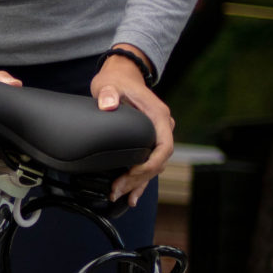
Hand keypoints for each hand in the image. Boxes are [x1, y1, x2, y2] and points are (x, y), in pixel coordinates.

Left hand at [94, 51, 173, 204]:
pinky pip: (148, 164)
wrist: (122, 75)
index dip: (150, 164)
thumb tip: (108, 105)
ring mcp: (156, 135)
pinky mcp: (148, 141)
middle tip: (117, 190)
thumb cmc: (117, 80)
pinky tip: (131, 196)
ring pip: (153, 166)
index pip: (164, 146)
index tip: (132, 173)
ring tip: (121, 197)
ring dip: (138, 183)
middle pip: (158, 161)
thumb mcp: (110, 85)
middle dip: (138, 178)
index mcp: (158, 116)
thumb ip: (109, 94)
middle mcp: (162, 127)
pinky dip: (140, 180)